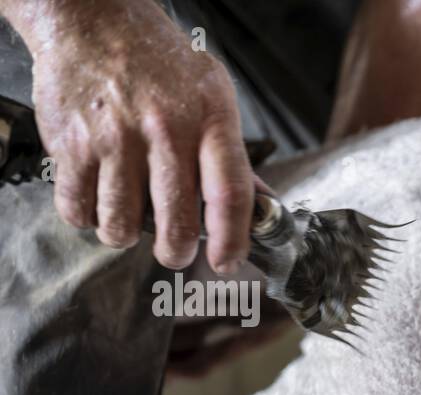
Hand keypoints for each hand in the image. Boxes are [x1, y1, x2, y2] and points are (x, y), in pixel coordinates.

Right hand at [21, 0, 252, 271]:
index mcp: (210, 119)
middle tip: (175, 250)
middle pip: (176, 223)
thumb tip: (264, 206)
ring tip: (129, 217)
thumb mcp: (213, 97)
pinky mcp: (72, 144)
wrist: (94, 21)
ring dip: (126, 234)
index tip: (227, 262)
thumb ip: (232, 156)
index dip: (233, 239)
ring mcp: (115, 138)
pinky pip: (77, 209)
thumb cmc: (160, 65)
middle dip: (177, 252)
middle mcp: (165, 130)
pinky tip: (97, 199)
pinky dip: (87, 217)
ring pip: (122, 225)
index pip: (231, 194)